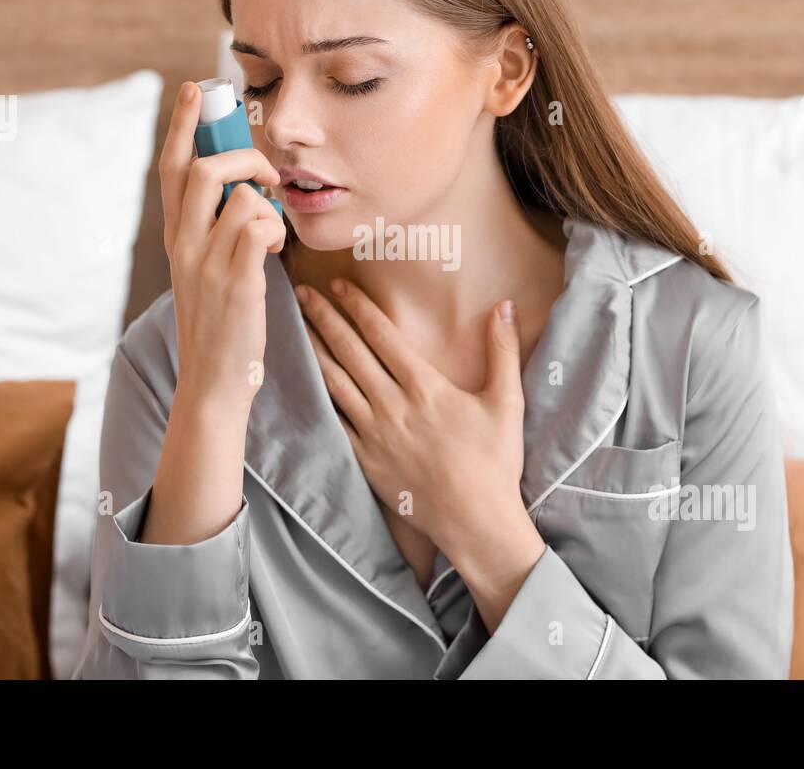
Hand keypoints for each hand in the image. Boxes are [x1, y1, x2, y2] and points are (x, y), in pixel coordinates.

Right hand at [159, 80, 285, 415]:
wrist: (214, 380)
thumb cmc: (220, 322)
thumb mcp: (203, 268)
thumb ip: (214, 229)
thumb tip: (243, 190)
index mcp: (175, 237)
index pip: (172, 168)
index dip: (182, 124)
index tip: (195, 89)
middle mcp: (184, 244)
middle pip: (206, 169)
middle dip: (245, 156)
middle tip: (268, 174)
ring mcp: (208, 262)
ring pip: (241, 197)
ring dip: (268, 208)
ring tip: (271, 237)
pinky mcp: (237, 281)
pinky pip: (260, 228)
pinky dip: (276, 232)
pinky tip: (275, 255)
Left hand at [294, 279, 534, 569]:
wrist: (475, 520)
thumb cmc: (494, 461)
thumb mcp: (507, 402)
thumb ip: (503, 350)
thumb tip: (504, 305)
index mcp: (424, 386)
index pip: (381, 335)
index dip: (357, 306)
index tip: (338, 283)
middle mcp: (392, 405)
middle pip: (349, 351)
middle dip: (323, 318)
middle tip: (301, 292)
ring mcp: (374, 434)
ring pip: (334, 382)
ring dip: (314, 350)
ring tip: (295, 326)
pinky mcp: (364, 460)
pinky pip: (333, 422)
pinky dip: (316, 397)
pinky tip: (303, 381)